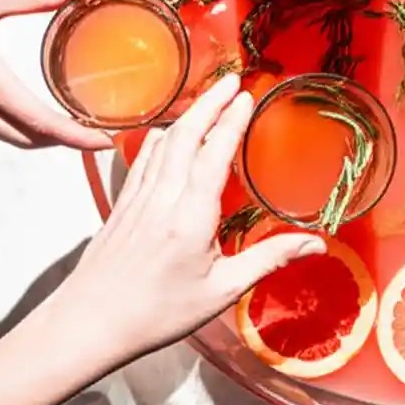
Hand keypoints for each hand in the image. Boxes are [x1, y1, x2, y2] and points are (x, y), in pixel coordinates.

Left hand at [59, 74, 325, 357]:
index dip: (232, 121)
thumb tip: (316, 246)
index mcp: (191, 217)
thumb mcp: (222, 291)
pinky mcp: (121, 204)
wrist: (89, 323)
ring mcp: (137, 198)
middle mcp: (162, 198)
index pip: (214, 154)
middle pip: (186, 135)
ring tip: (207, 98)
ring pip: (162, 142)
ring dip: (187, 114)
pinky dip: (161, 137)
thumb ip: (268, 260)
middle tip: (231, 80)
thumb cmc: (156, 314)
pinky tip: (168, 134)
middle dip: (210, 103)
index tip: (247, 96)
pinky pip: (143, 158)